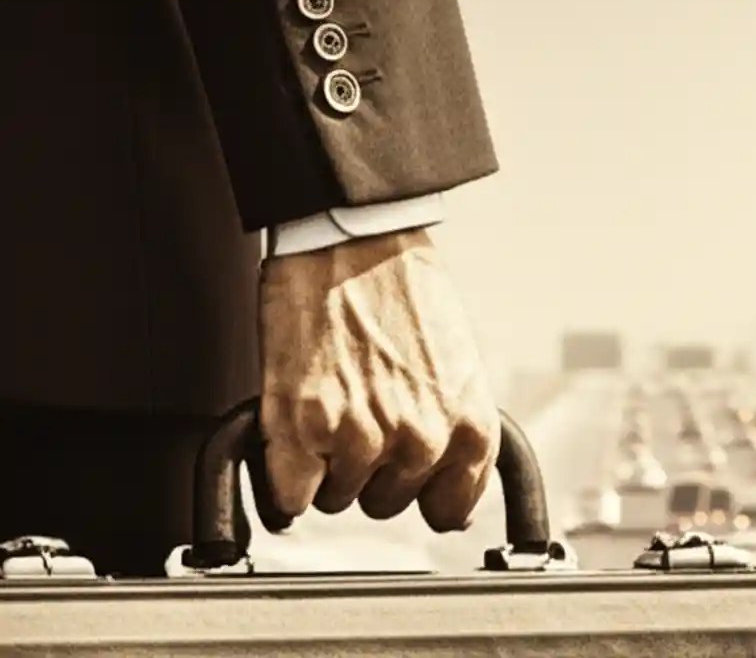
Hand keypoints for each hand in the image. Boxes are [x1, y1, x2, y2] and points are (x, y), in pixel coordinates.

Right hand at [257, 228, 499, 530]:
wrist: (354, 243)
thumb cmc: (406, 293)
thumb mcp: (460, 368)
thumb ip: (456, 432)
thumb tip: (451, 498)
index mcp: (470, 429)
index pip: (449, 513)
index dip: (421, 491)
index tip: (405, 473)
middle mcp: (422, 442)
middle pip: (386, 506)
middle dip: (371, 468)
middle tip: (363, 409)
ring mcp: (362, 440)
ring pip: (337, 500)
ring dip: (327, 464)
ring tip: (333, 401)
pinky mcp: (304, 430)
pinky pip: (289, 497)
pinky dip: (284, 474)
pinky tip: (295, 431)